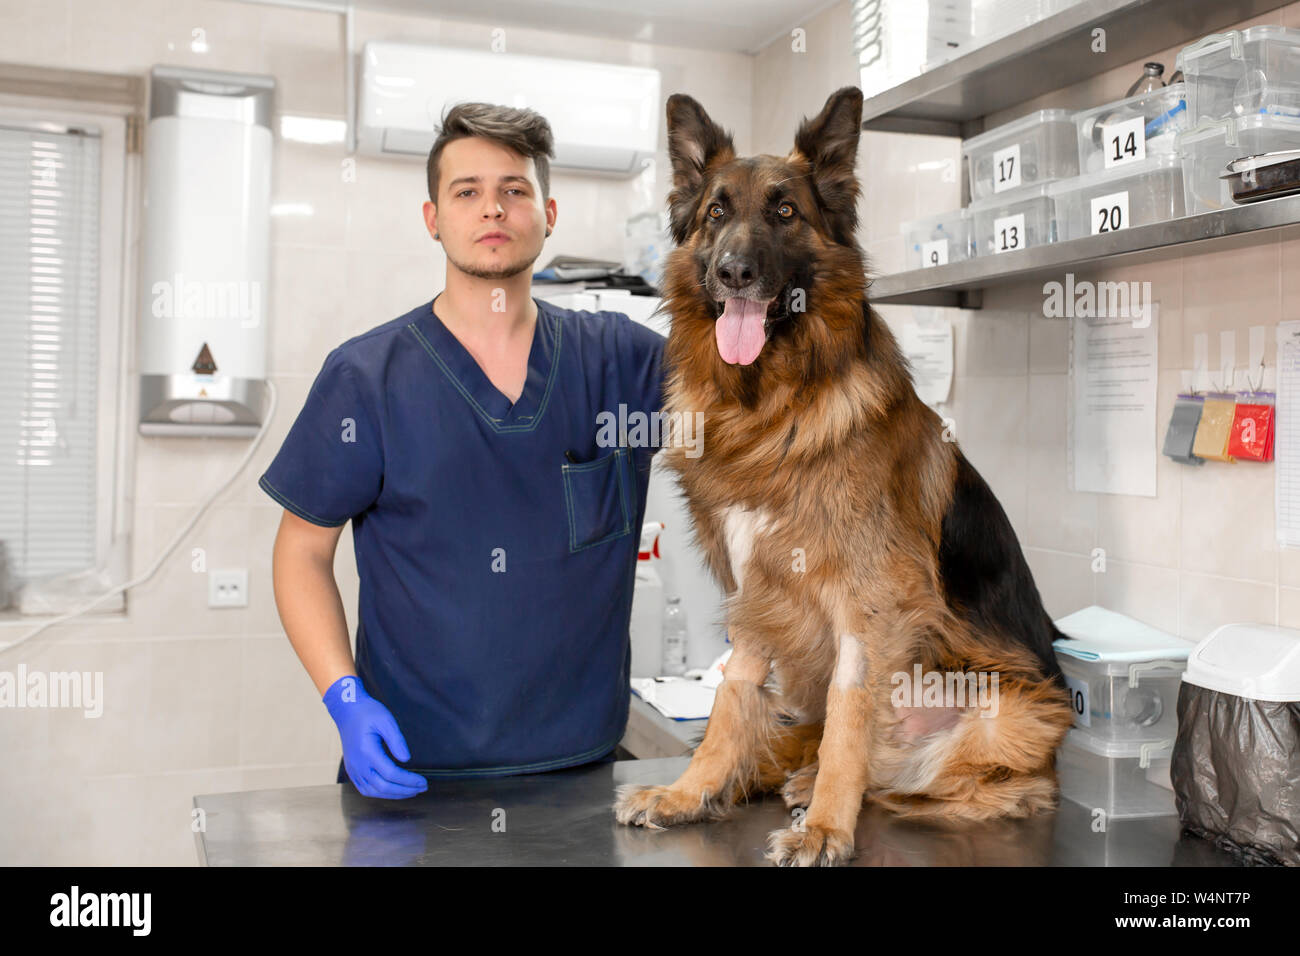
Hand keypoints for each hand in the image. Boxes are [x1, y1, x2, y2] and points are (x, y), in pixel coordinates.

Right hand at [323, 676, 427, 798]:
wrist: (347, 711)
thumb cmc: (367, 713)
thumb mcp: (386, 721)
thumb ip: (397, 741)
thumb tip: (406, 759)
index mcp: (367, 752)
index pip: (391, 774)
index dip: (409, 780)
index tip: (423, 781)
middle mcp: (358, 764)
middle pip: (383, 787)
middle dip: (405, 790)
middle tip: (422, 788)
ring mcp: (353, 769)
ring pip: (374, 792)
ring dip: (394, 794)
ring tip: (410, 791)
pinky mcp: (352, 770)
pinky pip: (365, 789)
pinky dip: (380, 793)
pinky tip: (393, 791)